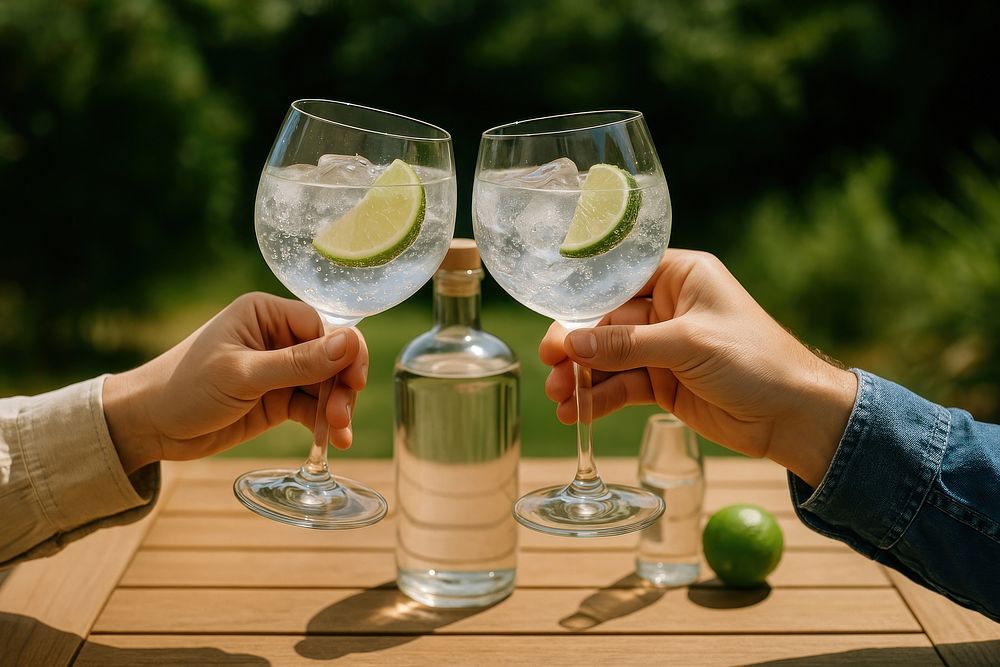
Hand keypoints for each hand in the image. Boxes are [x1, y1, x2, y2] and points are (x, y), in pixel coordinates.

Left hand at [103, 292, 367, 472]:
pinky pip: (311, 407)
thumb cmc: (184, 388)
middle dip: (340, 388)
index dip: (344, 354)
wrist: (146, 426)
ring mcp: (278, 370)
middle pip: (330, 358)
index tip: (354, 383)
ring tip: (338, 437)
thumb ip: (299, 362)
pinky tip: (332, 442)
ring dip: (336, 409)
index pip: (322, 327)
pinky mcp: (276, 399)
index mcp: (266, 314)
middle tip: (340, 418)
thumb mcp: (243, 375)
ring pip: (325, 385)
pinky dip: (323, 424)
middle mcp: (276, 337)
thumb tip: (351, 342)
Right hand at [539, 249, 856, 486]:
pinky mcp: (663, 382)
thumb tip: (571, 345)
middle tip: (550, 364)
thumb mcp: (688, 345)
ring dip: (582, 377)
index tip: (552, 318)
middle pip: (605, 321)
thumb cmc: (754, 360)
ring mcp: (663, 346)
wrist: (794, 416)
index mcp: (679, 277)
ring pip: (609, 357)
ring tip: (558, 396)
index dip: (582, 297)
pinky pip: (621, 385)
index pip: (618, 277)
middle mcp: (667, 307)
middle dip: (576, 346)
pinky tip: (576, 413)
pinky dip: (599, 398)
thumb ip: (627, 344)